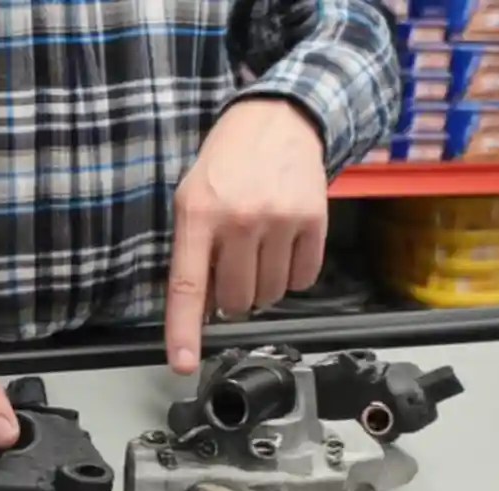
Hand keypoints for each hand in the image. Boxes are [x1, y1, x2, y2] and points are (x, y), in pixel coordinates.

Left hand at [165, 98, 328, 373]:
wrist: (279, 119)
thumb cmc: (228, 162)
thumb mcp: (192, 199)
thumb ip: (193, 252)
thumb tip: (202, 310)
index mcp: (198, 215)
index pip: (188, 285)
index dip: (184, 330)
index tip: (184, 364)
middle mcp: (239, 219)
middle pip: (237, 301)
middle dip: (233, 298)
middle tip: (234, 267)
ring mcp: (279, 220)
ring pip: (270, 295)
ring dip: (263, 286)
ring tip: (259, 250)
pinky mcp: (314, 221)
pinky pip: (303, 279)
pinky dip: (292, 274)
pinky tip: (284, 245)